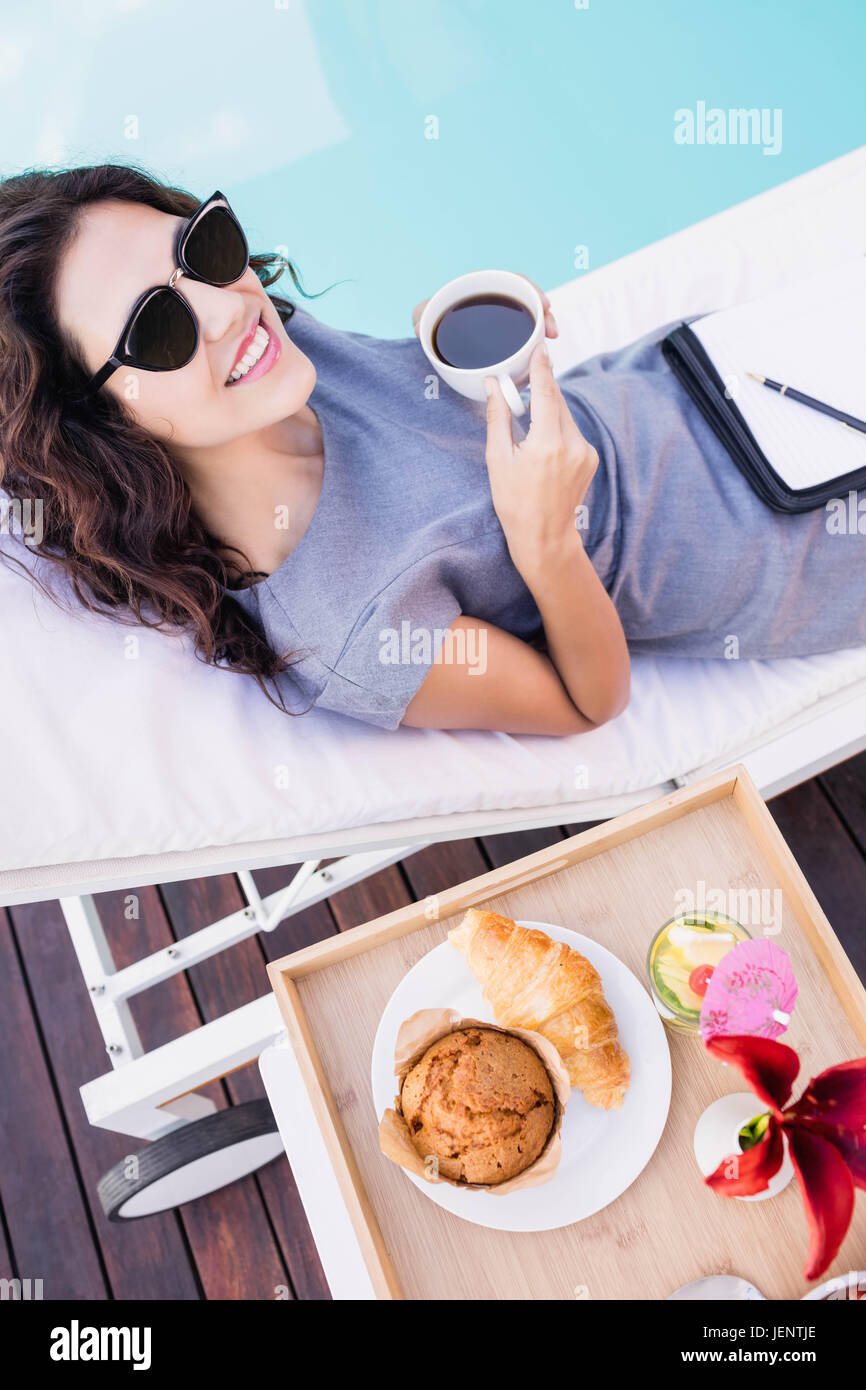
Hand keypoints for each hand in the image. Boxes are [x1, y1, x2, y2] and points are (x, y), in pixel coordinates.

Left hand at [412, 273, 557, 338]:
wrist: (436, 342)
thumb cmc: (431, 323)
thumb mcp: (424, 316)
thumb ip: (422, 315)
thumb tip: (423, 327)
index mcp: (482, 289)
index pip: (513, 281)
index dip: (531, 290)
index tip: (544, 304)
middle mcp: (497, 302)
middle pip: (529, 301)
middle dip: (545, 314)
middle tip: (552, 332)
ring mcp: (505, 322)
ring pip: (532, 321)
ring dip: (544, 330)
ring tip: (550, 342)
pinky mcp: (508, 342)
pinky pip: (528, 341)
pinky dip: (536, 348)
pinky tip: (539, 358)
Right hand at [484, 341, 597, 575]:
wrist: (545, 537)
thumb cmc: (515, 503)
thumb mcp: (498, 460)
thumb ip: (498, 418)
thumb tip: (494, 385)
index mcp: (547, 444)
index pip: (547, 393)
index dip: (542, 367)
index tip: (540, 346)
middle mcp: (573, 444)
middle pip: (557, 401)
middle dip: (540, 393)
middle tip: (519, 391)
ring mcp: (586, 451)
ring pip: (565, 415)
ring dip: (547, 413)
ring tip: (529, 434)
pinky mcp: (591, 457)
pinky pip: (572, 431)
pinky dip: (557, 430)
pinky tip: (543, 450)